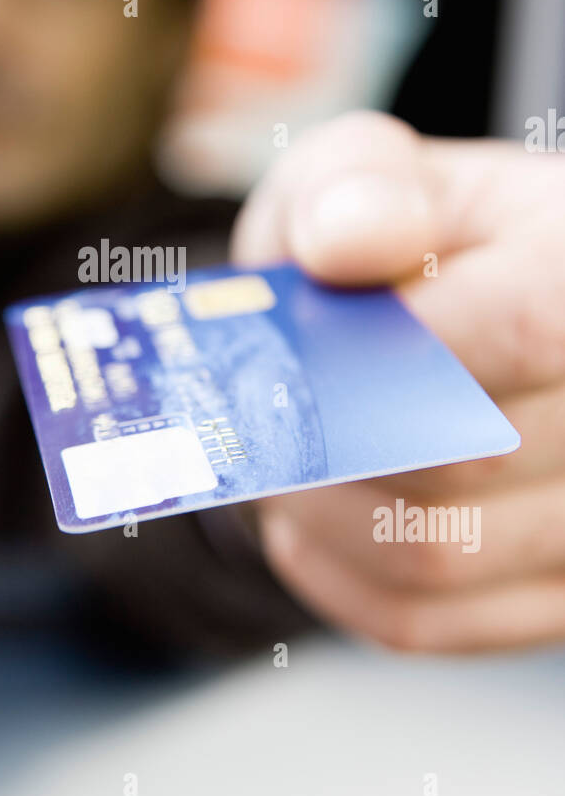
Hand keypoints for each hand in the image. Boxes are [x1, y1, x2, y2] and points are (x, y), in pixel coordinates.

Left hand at [231, 109, 564, 652]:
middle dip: (328, 438)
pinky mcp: (547, 594)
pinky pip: (425, 620)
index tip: (297, 353)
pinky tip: (306, 523)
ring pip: (437, 556)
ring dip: (318, 515)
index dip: (391, 350)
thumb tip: (344, 238)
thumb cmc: (401, 242)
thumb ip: (357, 185)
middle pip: (468, 455)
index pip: (524, 329)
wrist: (441, 318)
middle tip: (258, 413)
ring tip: (277, 463)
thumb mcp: (367, 174)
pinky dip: (335, 577)